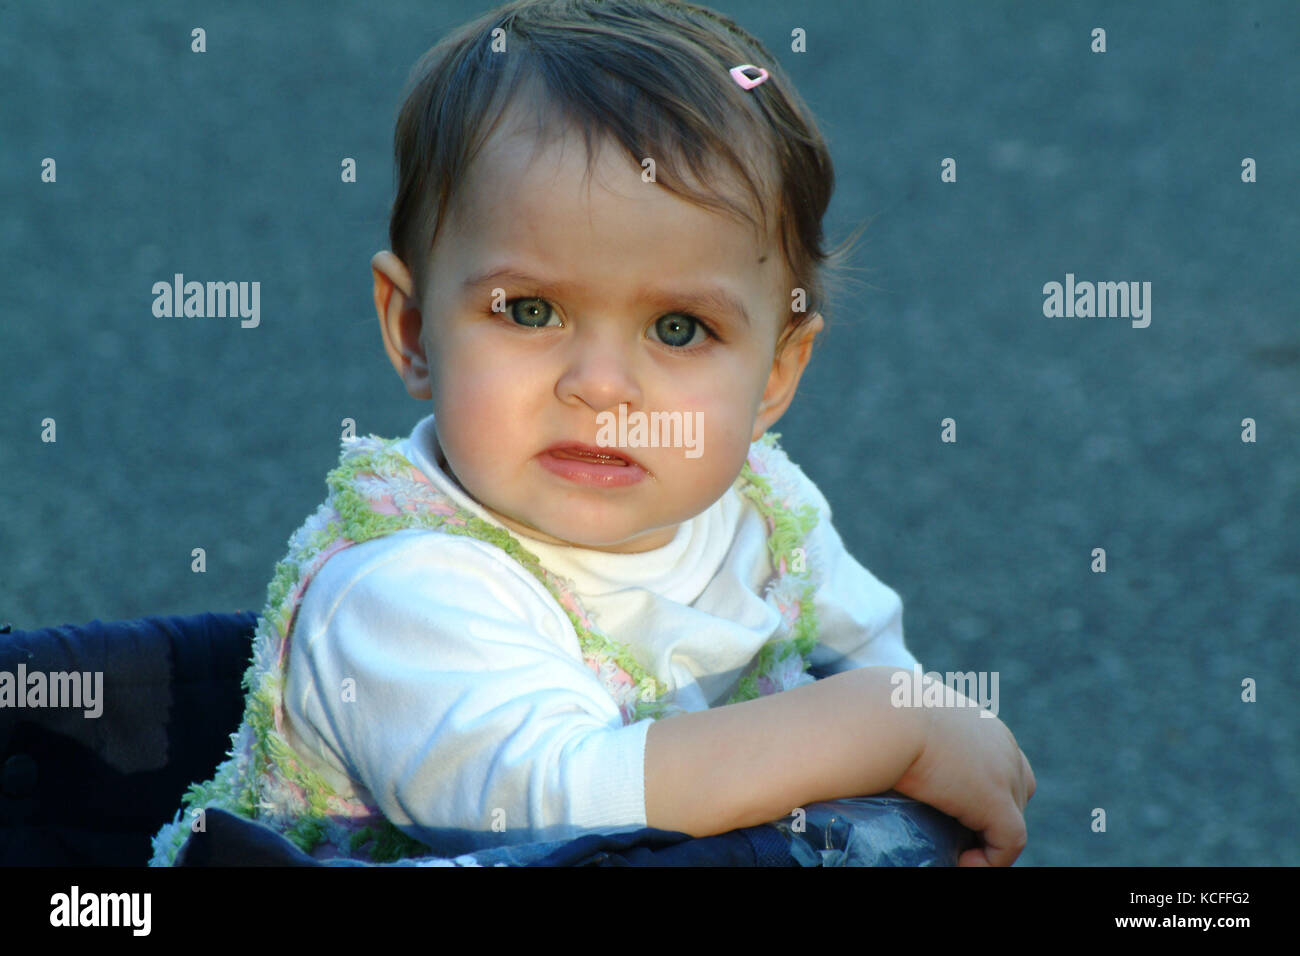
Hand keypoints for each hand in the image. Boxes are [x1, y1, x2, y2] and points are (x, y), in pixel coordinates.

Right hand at [892, 683, 1035, 866]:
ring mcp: (1003, 773)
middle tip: (950, 831)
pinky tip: (958, 862)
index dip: (982, 788)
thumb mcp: (899, 719)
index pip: (1002, 761)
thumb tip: (877, 753)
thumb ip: (907, 735)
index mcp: (979, 723)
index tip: (950, 804)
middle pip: (1016, 790)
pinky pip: (1008, 843)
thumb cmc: (877, 713)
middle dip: (989, 816)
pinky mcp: (995, 801)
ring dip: (988, 840)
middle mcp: (1001, 744)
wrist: (883, 716)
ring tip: (952, 850)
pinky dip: (989, 861)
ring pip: (1012, 819)